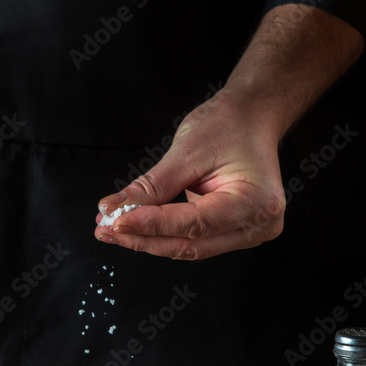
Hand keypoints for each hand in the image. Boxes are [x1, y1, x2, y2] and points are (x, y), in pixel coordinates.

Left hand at [94, 91, 286, 259]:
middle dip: (144, 239)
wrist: (252, 118)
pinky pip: (195, 240)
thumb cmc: (229, 125)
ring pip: (191, 247)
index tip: (117, 220)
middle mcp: (259, 225)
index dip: (152, 225)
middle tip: (106, 231)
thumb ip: (153, 186)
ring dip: (149, 240)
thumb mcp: (188, 151)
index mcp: (257, 202)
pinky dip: (164, 234)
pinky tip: (134, 226)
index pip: (195, 223)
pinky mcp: (235, 232)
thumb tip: (115, 208)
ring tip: (112, 229)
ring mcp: (250, 233)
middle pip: (192, 245)